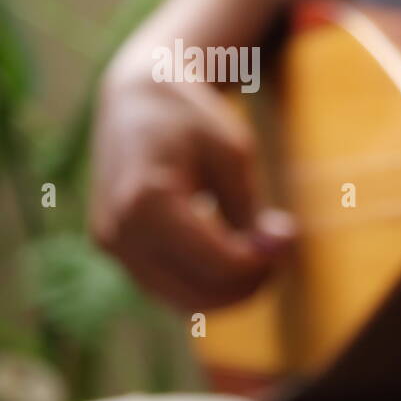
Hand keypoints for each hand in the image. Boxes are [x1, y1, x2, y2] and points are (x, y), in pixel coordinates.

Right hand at [89, 72, 293, 309]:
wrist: (136, 98)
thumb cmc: (189, 119)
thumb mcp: (233, 154)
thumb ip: (250, 210)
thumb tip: (274, 252)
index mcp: (146, 200)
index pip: (218, 264)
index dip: (263, 262)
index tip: (288, 234)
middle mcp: (119, 231)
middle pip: (200, 295)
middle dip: (251, 283)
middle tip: (281, 250)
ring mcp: (112, 246)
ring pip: (184, 302)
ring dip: (231, 290)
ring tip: (262, 252)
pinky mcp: (117, 251)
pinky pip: (170, 290)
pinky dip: (208, 284)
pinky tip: (236, 254)